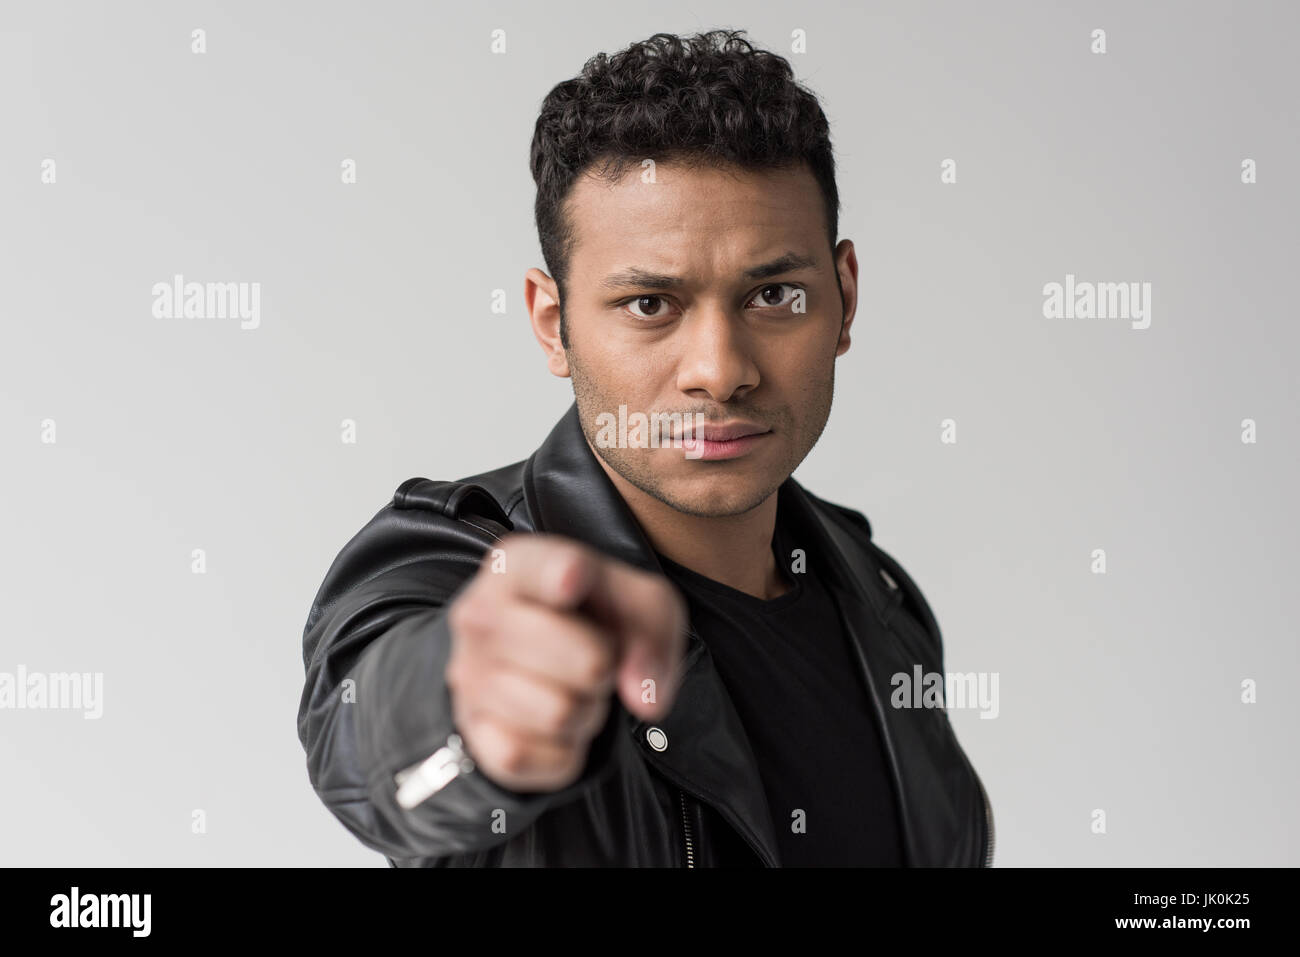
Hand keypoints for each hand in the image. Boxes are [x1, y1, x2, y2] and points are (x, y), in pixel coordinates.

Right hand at [444, 533, 686, 791]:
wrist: (549, 659)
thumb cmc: (595, 619)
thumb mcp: (641, 603)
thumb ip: (654, 635)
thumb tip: (645, 699)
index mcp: (517, 566)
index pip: (543, 569)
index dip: (567, 576)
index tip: (572, 582)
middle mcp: (480, 616)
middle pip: (587, 662)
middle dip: (608, 668)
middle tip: (596, 659)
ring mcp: (469, 677)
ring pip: (562, 714)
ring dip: (586, 711)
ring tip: (572, 687)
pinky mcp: (475, 734)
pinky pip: (539, 757)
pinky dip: (562, 750)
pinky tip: (552, 722)